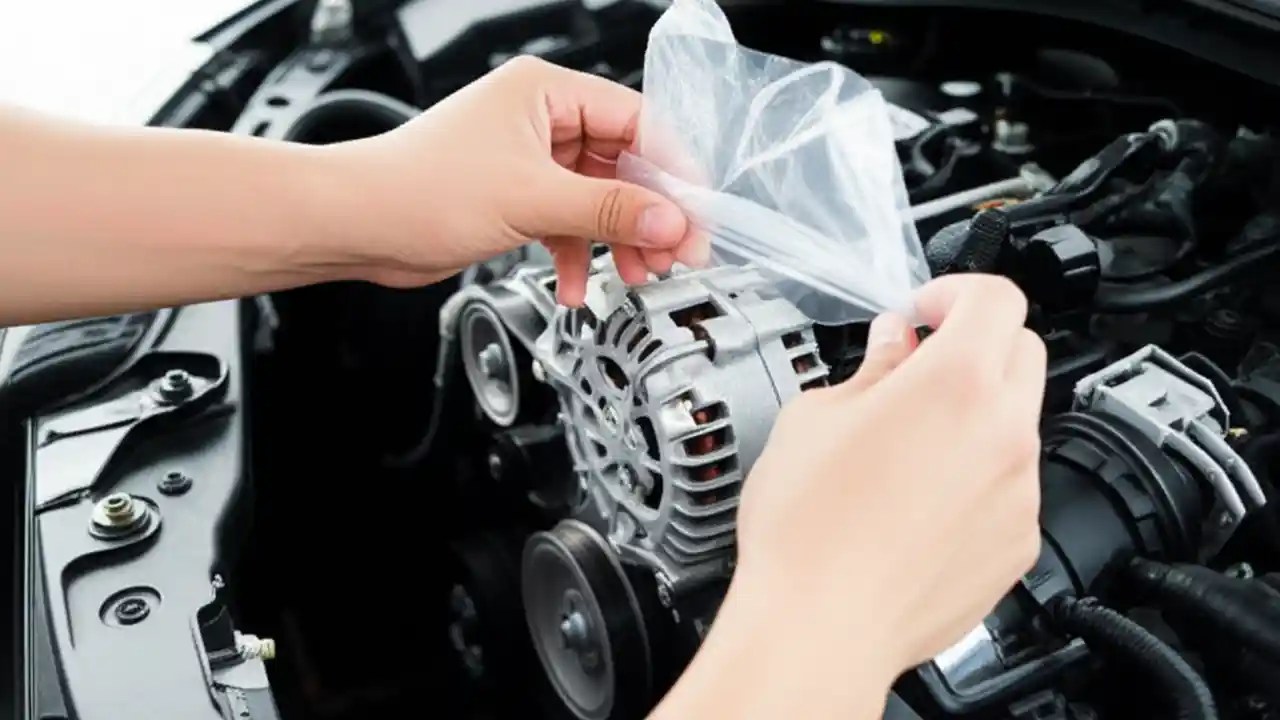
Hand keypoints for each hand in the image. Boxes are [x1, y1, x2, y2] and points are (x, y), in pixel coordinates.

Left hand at [317, 55, 705, 303]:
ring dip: (617, 241)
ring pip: (596, 199)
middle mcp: (540, 120)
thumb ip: (609, 212)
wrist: (356, 224)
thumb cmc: (417, 188)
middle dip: (648, 215)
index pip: (636, 121)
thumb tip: (671, 221)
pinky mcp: (514, 198)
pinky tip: (576, 287)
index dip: (671, 170)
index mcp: (546, 92)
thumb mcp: (532, 200)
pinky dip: (576, 255)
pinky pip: (566, 224)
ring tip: (635, 274)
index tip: (696, 213)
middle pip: (622, 165)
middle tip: (675, 254)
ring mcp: (527, 160)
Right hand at [693, 275, 1045, 713]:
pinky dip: (978, 475)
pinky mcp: (1017, 541)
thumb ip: (870, 368)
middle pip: (1023, 351)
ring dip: (975, 413)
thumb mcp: (815, 417)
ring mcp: (1019, 491)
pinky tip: (919, 500)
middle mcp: (1004, 432)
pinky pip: (1011, 484)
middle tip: (920, 366)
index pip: (997, 298)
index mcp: (956, 383)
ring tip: (907, 447)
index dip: (956, 292)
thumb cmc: (807, 529)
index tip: (927, 311)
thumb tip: (894, 345)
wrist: (821, 625)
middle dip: (975, 345)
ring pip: (1016, 422)